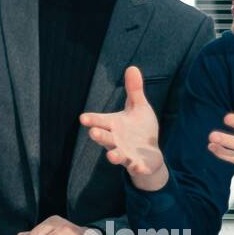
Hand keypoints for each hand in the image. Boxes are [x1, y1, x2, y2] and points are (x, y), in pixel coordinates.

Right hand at [79, 66, 166, 190]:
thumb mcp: (138, 107)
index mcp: (114, 125)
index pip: (100, 121)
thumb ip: (134, 90)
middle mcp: (116, 140)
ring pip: (116, 155)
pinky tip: (138, 167)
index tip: (83, 118)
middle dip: (99, 136)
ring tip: (112, 157)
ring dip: (114, 156)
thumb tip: (132, 67)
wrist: (149, 154)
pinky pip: (136, 167)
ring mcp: (126, 153)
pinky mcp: (137, 164)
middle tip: (93, 133)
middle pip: (105, 138)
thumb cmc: (140, 129)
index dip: (92, 120)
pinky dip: (136, 167)